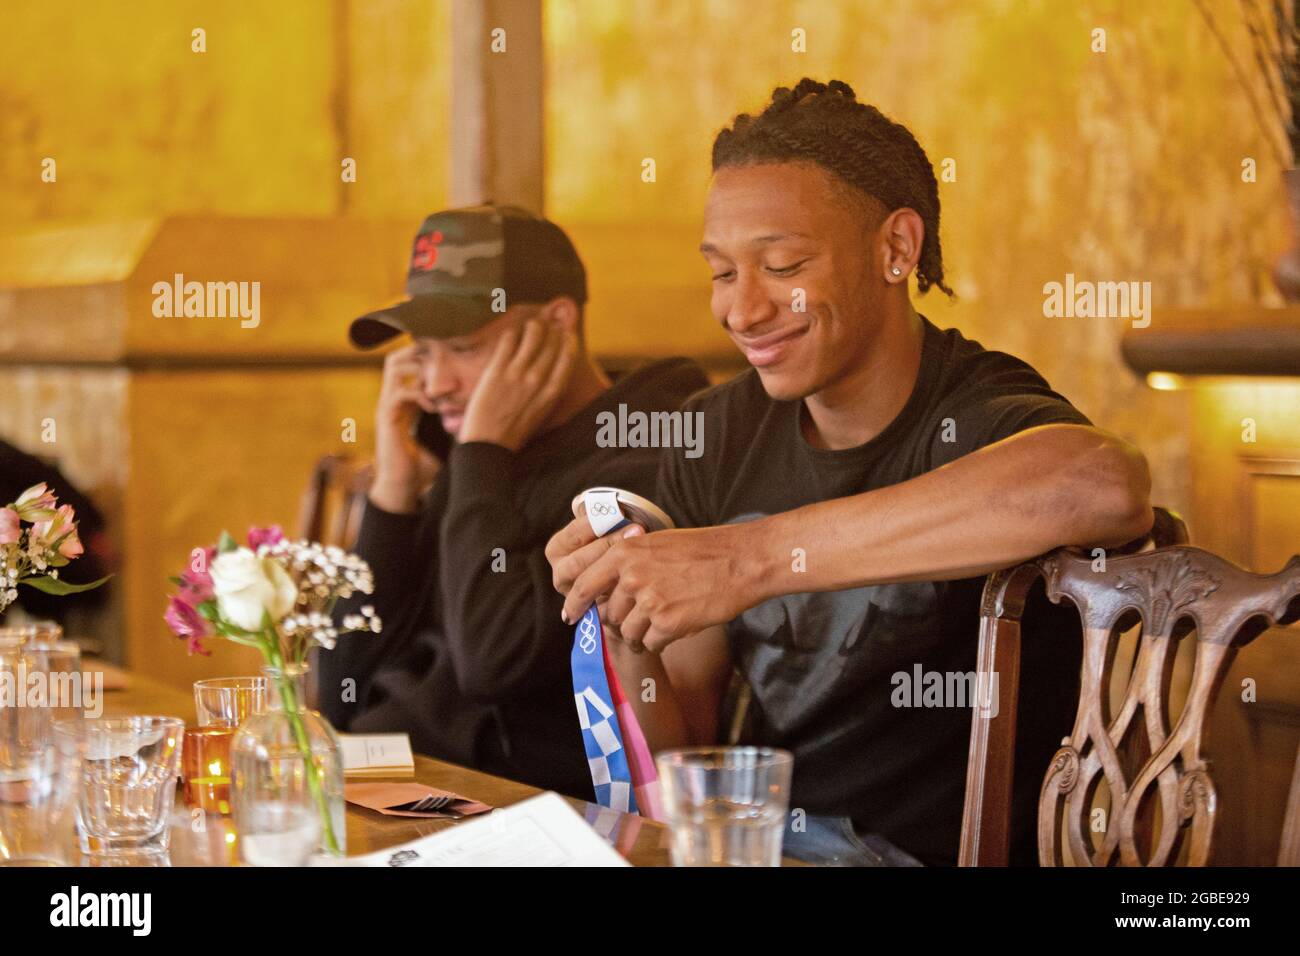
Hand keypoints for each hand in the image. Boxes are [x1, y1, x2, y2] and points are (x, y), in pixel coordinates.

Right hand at [371, 344, 438, 513]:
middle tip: (444, 365)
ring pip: (394, 367)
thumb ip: (450, 419)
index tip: (453, 361)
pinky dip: (419, 394)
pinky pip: (400, 393)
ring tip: (440, 385)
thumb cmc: (422, 465)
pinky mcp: (386, 418)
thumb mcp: (439, 436)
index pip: (410, 363)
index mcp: (404, 399)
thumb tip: (478, 410)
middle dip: (420, 354)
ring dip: (420, 370)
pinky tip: (434, 407)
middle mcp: (392, 397)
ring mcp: (387, 406)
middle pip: (396, 357)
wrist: (401, 487)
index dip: (428, 357)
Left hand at [459, 319, 578, 450]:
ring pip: (532, 336)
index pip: (568, 359)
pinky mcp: (497, 370)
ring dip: (534, 326)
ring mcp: (517, 373)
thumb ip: (547, 393)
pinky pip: (508, 341)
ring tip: (532, 325)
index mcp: (552, 393)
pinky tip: (512, 333)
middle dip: (552, 330)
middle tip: (549, 324)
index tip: (567, 334)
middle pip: (551, 344)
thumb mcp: (541, 414)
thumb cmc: (514, 433)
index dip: (568, 342)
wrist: (488, 445)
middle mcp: (537, 380)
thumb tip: (551, 374)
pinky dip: (512, 333)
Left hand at [546, 513, 766, 651]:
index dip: (575, 604)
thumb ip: (630, 563)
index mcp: (625, 553)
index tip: (571, 615)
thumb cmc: (704, 550)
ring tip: (658, 628)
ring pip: (628, 632)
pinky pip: (650, 643)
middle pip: (609, 614)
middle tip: (640, 619)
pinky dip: (660, 641)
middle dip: (621, 621)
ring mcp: (649, 601)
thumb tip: (609, 589)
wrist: (740, 561)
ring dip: (640, 635)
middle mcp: (631, 577)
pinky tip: (675, 629)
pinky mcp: (667, 623)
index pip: (583, 584)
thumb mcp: (657, 543)